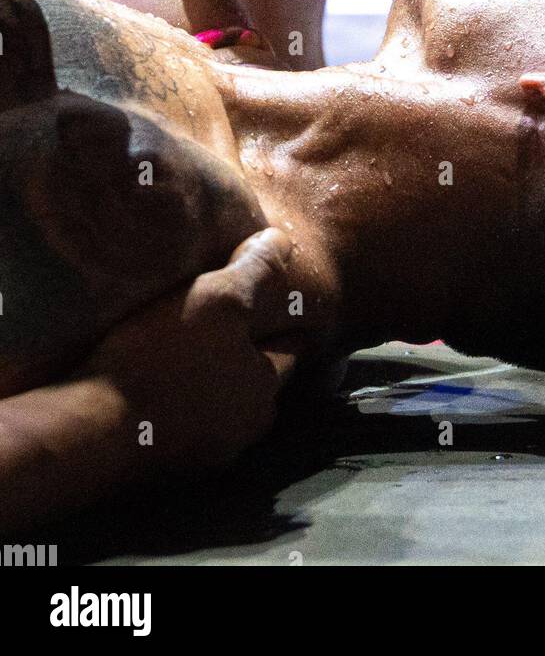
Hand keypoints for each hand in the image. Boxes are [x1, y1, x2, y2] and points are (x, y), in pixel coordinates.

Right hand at [81, 228, 298, 471]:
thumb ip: (257, 270)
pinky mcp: (164, 463)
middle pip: (255, 377)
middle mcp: (245, 430)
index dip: (283, 317)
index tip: (271, 298)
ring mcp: (205, 453)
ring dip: (209, 378)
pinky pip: (184, 420)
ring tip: (188, 346)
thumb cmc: (163, 359)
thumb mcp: (218, 299)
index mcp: (266, 391)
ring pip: (219, 401)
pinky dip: (178, 400)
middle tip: (224, 318)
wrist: (92, 432)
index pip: (292, 347)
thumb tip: (284, 241)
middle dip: (245, 350)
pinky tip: (157, 380)